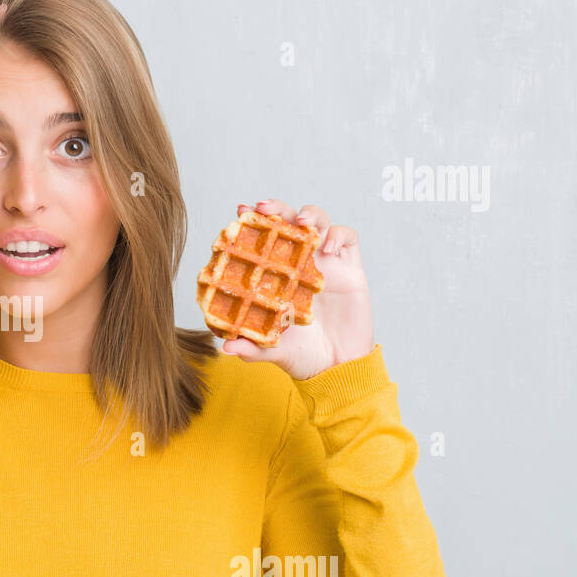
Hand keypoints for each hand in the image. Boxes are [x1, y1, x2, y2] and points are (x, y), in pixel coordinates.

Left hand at [217, 199, 374, 379]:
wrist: (338, 368)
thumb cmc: (303, 356)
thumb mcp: (273, 352)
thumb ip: (251, 349)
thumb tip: (225, 348)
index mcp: (278, 276)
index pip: (264, 240)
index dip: (253, 222)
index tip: (239, 211)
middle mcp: (301, 263)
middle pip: (289, 222)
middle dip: (277, 208)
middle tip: (264, 208)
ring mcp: (326, 263)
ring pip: (319, 223)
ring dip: (310, 214)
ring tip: (301, 221)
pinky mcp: (351, 270)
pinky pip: (348, 238)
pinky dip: (338, 235)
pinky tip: (328, 247)